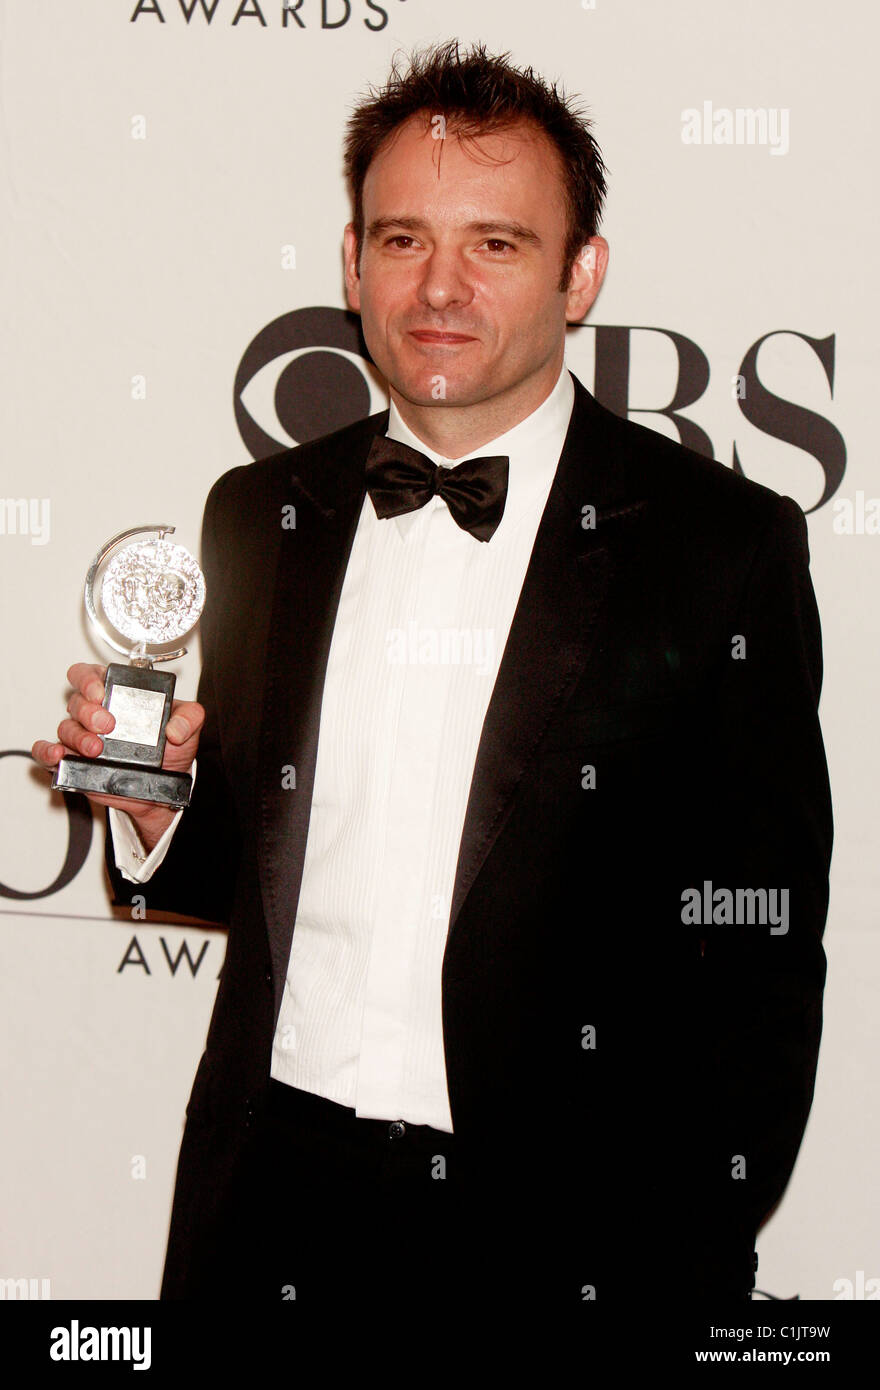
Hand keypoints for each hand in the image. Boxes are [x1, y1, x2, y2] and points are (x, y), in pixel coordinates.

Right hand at [31, 662, 205, 851]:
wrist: (163, 788)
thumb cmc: (170, 751)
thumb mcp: (188, 727)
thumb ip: (189, 718)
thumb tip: (176, 728)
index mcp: (118, 695)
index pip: (91, 674)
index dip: (89, 679)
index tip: (101, 692)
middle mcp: (95, 713)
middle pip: (77, 701)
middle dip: (88, 711)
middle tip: (107, 724)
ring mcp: (83, 737)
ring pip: (66, 727)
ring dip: (78, 736)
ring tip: (96, 749)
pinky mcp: (75, 761)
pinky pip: (49, 752)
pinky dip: (47, 753)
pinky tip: (57, 756)